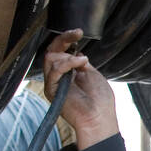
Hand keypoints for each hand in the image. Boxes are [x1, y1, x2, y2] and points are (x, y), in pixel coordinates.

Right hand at [43, 28, 118, 146]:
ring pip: (50, 58)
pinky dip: (67, 63)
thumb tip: (75, 52)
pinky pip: (54, 70)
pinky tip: (80, 62)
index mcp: (69, 73)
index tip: (78, 32)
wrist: (99, 118)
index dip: (66, 39)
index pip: (61, 52)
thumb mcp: (92, 74)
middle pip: (51, 52)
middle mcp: (58, 78)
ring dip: (68, 56)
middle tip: (76, 34)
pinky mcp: (51, 90)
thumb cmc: (100, 100)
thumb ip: (80, 62)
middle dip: (63, 40)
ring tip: (83, 61)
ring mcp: (54, 84)